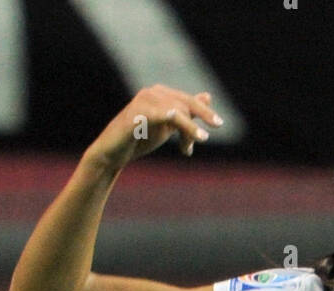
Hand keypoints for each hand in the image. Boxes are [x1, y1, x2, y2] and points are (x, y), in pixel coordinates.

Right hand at [84, 85, 222, 171]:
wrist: (114, 152)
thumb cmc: (140, 138)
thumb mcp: (169, 125)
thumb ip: (186, 112)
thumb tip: (207, 96)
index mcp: (161, 95)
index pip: (188, 102)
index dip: (204, 113)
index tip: (219, 125)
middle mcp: (152, 94)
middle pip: (183, 104)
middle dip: (196, 122)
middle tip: (211, 131)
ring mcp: (143, 103)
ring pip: (174, 110)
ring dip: (188, 127)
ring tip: (201, 139)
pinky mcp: (135, 116)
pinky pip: (156, 115)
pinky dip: (167, 116)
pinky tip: (175, 118)